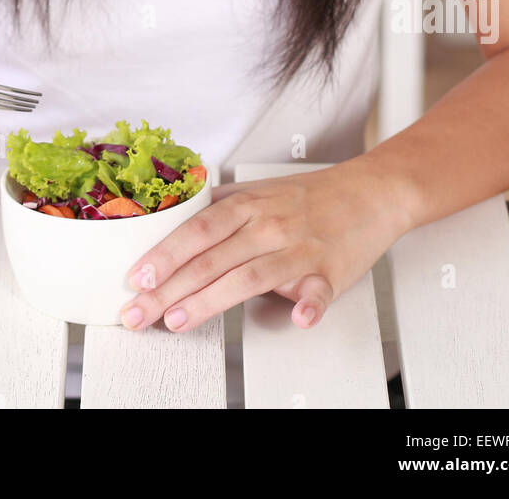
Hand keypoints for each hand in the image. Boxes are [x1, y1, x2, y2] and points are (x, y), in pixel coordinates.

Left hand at [120, 161, 412, 333]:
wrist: (370, 191)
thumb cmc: (312, 196)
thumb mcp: (260, 189)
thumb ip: (220, 207)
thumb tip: (176, 217)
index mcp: (249, 205)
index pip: (197, 230)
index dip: (165, 254)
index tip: (137, 277)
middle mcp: (270, 224)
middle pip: (211, 257)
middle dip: (168, 288)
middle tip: (138, 312)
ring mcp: (299, 248)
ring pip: (249, 275)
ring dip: (210, 300)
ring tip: (179, 320)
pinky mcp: (330, 271)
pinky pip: (319, 291)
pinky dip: (309, 306)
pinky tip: (297, 318)